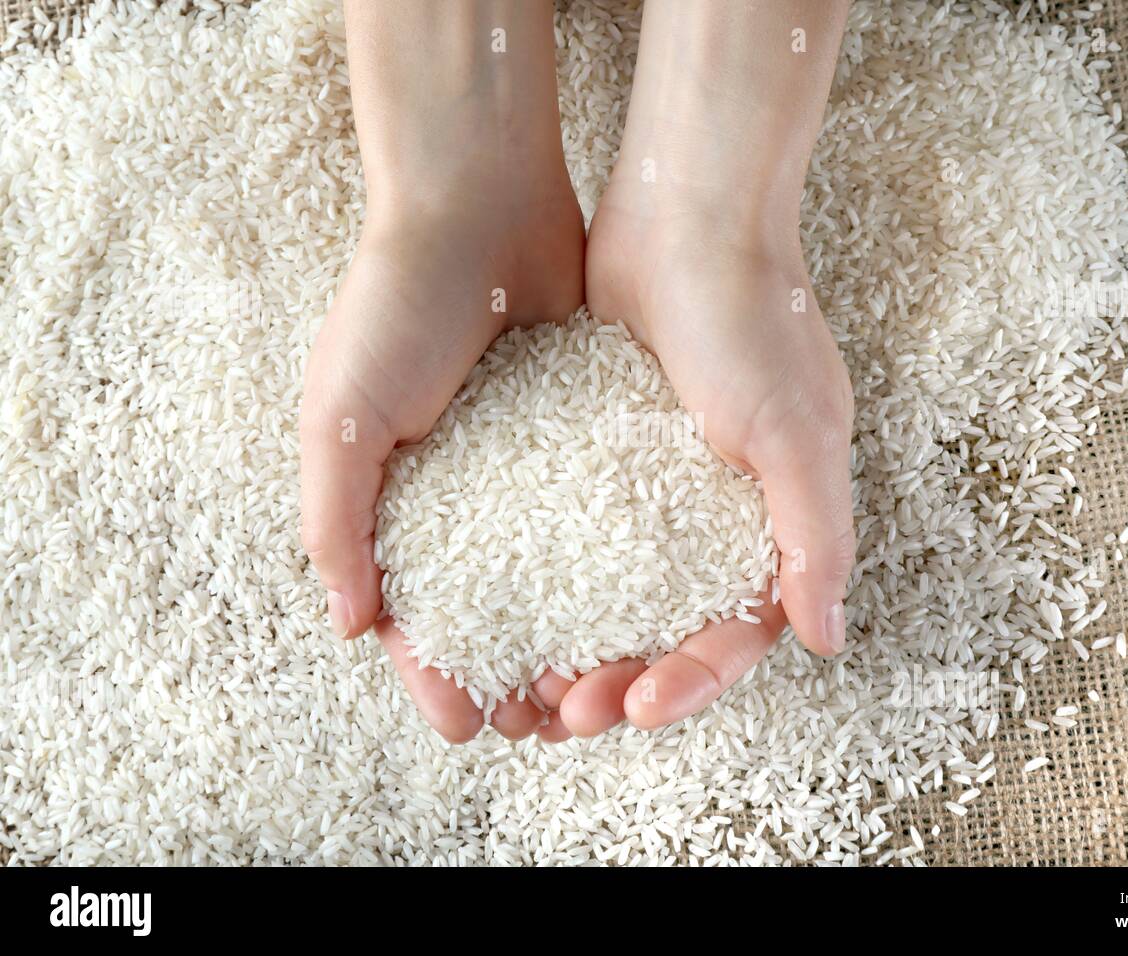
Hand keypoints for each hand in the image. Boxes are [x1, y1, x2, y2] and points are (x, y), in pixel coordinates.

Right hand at [299, 165, 585, 744]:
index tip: (472, 723)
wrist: (477, 204)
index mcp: (392, 502)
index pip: (415, 615)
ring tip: (607, 680)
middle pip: (494, 610)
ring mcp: (526, 468)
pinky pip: (604, 513)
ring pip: (557, 576)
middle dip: (517, 670)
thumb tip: (352, 627)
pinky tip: (648, 605)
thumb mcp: (339, 417)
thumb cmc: (391, 307)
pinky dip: (618, 563)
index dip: (438, 675)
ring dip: (576, 634)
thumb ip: (336, 521)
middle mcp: (462, 495)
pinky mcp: (582, 434)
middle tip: (553, 719)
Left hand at [568, 182, 855, 735]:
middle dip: (619, 677)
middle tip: (561, 713)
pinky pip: (574, 534)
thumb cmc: (755, 317)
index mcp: (772, 520)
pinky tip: (504, 604)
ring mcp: (656, 487)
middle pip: (668, 628)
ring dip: (575, 642)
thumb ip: (814, 537)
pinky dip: (547, 576)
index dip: (692, 679)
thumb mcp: (797, 433)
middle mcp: (716, 514)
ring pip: (615, 593)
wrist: (685, 214)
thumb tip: (826, 640)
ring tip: (523, 680)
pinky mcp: (600, 453)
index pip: (736, 631)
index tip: (636, 708)